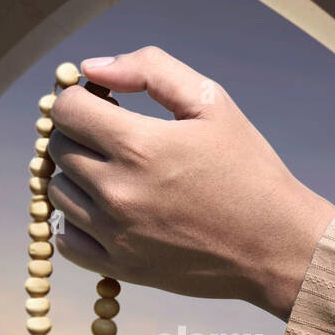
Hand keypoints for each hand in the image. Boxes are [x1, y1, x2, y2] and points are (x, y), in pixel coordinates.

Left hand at [46, 46, 334, 320]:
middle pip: (58, 149)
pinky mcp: (121, 266)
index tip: (102, 102)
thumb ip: (149, 70)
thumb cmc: (249, 170)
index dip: (79, 97)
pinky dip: (78, 221)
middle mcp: (117, 192)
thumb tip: (93, 67)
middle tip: (114, 135)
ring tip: (115, 172)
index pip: (65, 110)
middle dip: (79, 133)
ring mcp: (115, 234)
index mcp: (138, 146)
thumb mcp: (211, 102)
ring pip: (59, 193)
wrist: (276, 245)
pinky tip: (109, 209)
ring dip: (77, 176)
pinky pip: (68, 240)